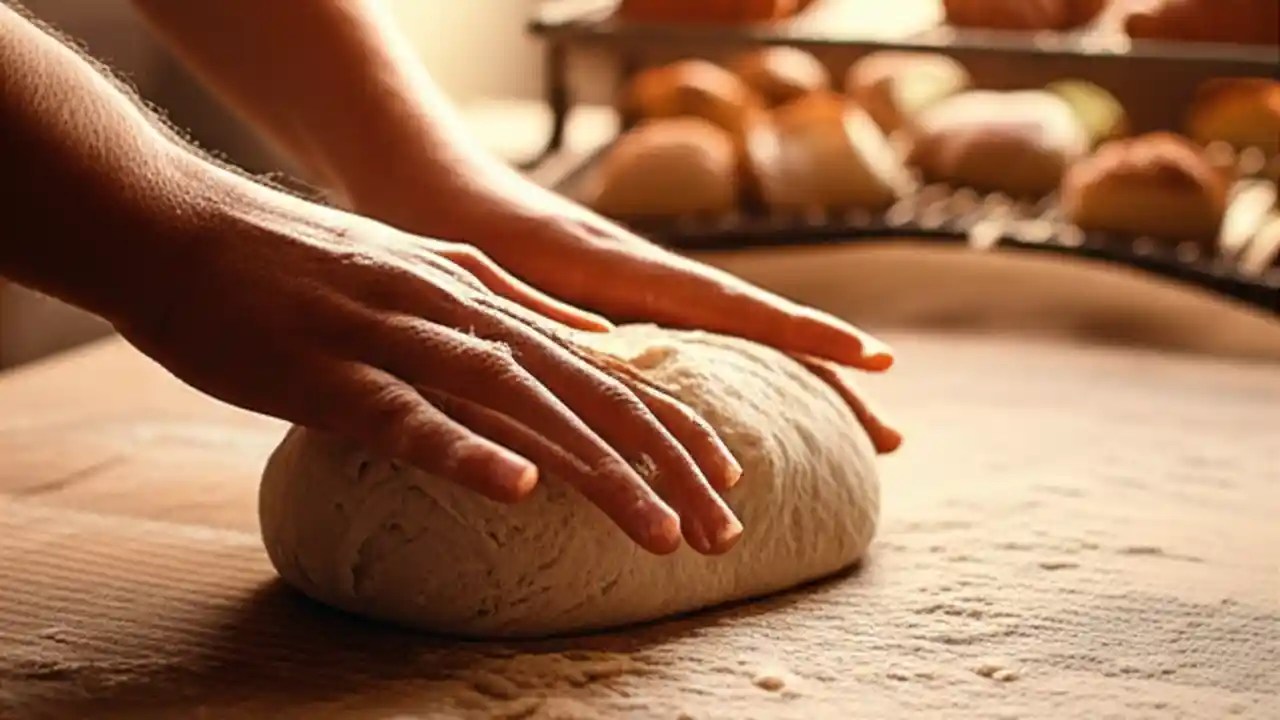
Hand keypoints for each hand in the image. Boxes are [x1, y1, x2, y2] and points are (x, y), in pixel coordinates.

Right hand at [117, 189, 745, 554]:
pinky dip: (468, 451)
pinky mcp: (330, 374)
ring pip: (524, 409)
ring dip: (601, 473)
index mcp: (485, 300)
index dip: (672, 424)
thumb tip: (589, 333)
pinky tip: (521, 487)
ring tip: (663, 533)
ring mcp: (398, 341)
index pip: (602, 369)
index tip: (727, 475)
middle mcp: (461, 316)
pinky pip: (409, 418)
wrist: (178, 225)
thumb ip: (511, 303)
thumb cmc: (299, 263)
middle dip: (665, 465)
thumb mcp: (425, 270)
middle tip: (724, 530)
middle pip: (588, 396)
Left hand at [363, 165, 902, 453]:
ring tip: (860, 431)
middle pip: (760, 330)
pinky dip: (749, 372)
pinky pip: (706, 340)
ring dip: (800, 385)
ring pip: (741, 339)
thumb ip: (545, 317)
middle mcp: (649, 277)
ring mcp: (645, 289)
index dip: (800, 335)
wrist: (423, 184)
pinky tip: (766, 406)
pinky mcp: (625, 300)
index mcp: (624, 268)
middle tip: (893, 436)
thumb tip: (602, 363)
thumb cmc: (447, 230)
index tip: (871, 361)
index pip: (732, 304)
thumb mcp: (491, 278)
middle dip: (828, 382)